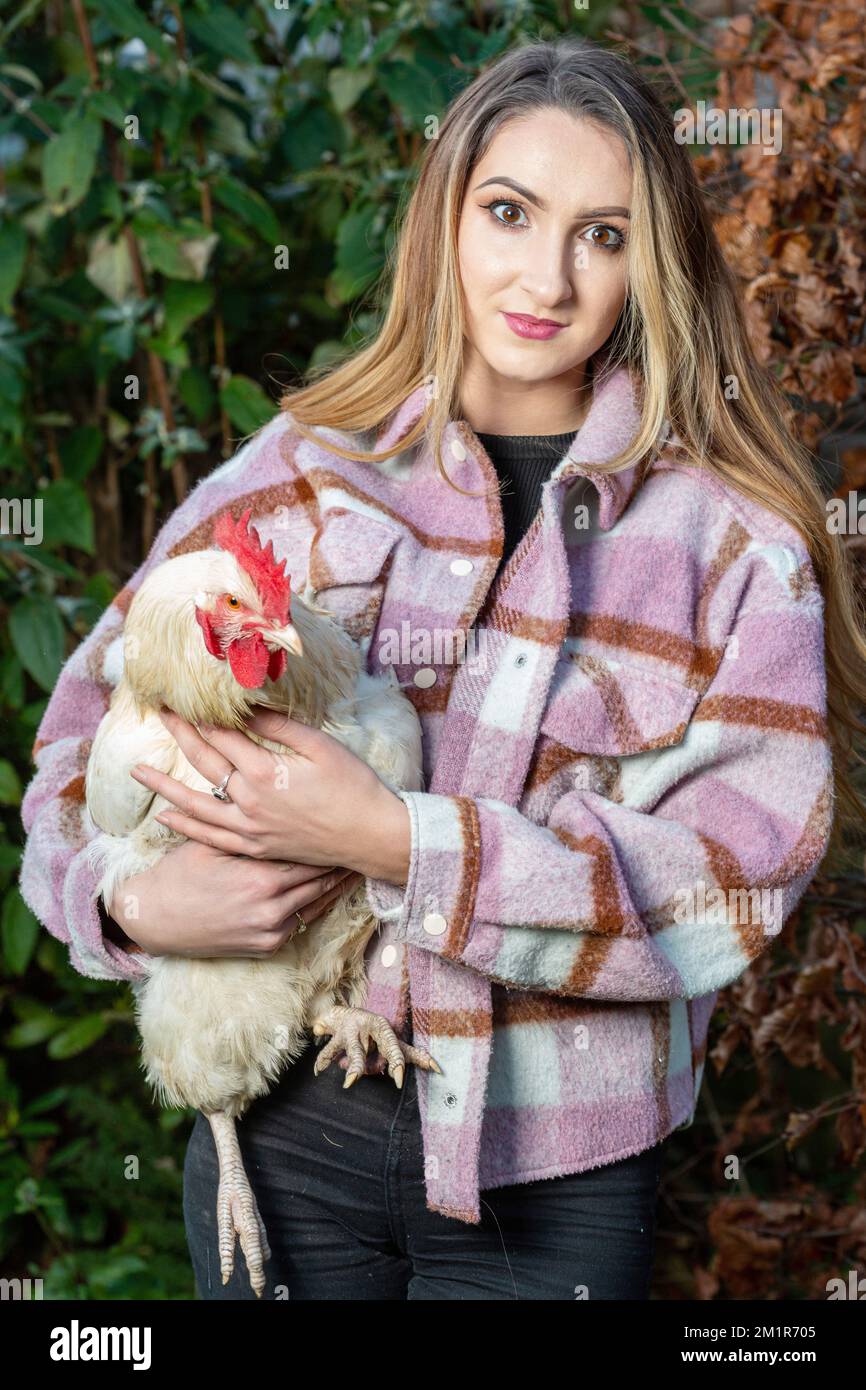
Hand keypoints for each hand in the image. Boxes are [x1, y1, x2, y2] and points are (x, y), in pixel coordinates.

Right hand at [106, 838, 363, 958]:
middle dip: (338, 862)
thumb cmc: (180, 873)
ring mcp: (270, 931)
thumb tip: (272, 796)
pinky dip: (314, 905)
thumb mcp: (211, 843)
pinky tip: (327, 891)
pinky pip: (301, 923)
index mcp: (261, 878)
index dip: (328, 841)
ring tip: (351, 865)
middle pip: (319, 880)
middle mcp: (272, 908)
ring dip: (333, 884)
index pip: (309, 855)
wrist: (154, 919)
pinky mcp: (266, 947)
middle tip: (358, 843)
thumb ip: (245, 825)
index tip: (346, 825)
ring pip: (316, 903)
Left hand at [127, 705, 410, 883]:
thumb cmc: (354, 786)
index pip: (222, 737)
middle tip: (157, 715)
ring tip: (136, 773)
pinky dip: (187, 827)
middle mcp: (250, 802)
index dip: (199, 716)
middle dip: (179, 736)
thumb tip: (246, 708)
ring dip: (164, 787)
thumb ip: (279, 727)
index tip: (178, 698)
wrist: (372, 836)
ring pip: (196, 806)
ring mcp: (251, 830)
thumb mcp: (320, 747)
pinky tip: (167, 817)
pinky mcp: (258, 848)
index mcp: (265, 773)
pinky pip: (212, 838)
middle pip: (204, 764)